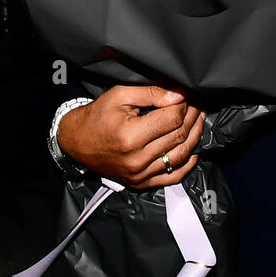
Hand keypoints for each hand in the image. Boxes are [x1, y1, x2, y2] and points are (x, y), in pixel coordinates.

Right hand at [56, 85, 205, 188]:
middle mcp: (137, 159)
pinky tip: (193, 151)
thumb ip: (151, 94)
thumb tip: (180, 95)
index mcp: (131, 136)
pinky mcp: (141, 182)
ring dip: (195, 137)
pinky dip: (187, 165)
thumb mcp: (119, 96)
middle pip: (179, 136)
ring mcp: (140, 174)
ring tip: (199, 121)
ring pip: (180, 156)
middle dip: (193, 117)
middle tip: (199, 104)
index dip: (185, 105)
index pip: (172, 119)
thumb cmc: (97, 116)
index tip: (188, 96)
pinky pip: (172, 177)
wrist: (76, 142)